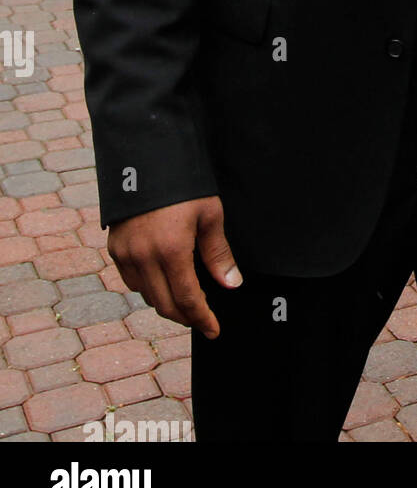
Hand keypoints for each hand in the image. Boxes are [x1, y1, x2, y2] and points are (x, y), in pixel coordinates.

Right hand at [106, 196, 240, 338]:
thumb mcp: (210, 215)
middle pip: (164, 305)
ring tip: (187, 299)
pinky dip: (149, 287)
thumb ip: (218, 254)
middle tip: (203, 320)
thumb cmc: (185, 184)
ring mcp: (125, 254)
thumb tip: (231, 284)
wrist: (147, 157)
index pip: (187, 300)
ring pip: (147, 295)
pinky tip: (164, 280)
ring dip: (167, 302)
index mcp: (171, 251)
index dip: (202, 319)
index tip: (213, 330)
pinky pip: (132, 280)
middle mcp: (144, 257)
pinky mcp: (115, 248)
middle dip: (185, 317)